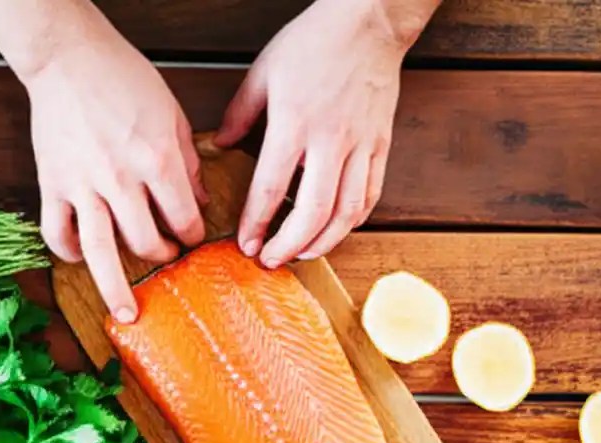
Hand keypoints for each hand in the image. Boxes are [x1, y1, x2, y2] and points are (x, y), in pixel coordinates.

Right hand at [26, 21, 205, 321]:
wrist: (68, 57)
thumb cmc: (122, 75)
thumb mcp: (171, 112)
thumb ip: (188, 159)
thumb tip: (198, 199)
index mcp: (157, 160)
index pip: (183, 218)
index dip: (191, 235)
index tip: (190, 239)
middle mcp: (121, 180)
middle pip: (145, 241)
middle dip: (162, 256)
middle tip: (166, 258)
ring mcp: (83, 186)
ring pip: (100, 250)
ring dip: (114, 287)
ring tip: (124, 313)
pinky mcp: (53, 184)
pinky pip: (58, 232)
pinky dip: (67, 252)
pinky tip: (78, 259)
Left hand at [216, 0, 423, 266]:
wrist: (368, 22)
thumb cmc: (314, 42)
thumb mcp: (263, 73)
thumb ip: (239, 114)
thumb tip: (219, 147)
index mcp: (294, 124)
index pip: (270, 189)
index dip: (256, 224)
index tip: (245, 243)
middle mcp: (330, 140)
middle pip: (312, 212)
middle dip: (288, 245)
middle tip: (270, 259)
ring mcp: (360, 145)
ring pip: (346, 212)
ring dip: (322, 242)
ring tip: (300, 253)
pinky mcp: (381, 145)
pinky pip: (370, 195)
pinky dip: (352, 221)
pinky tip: (334, 229)